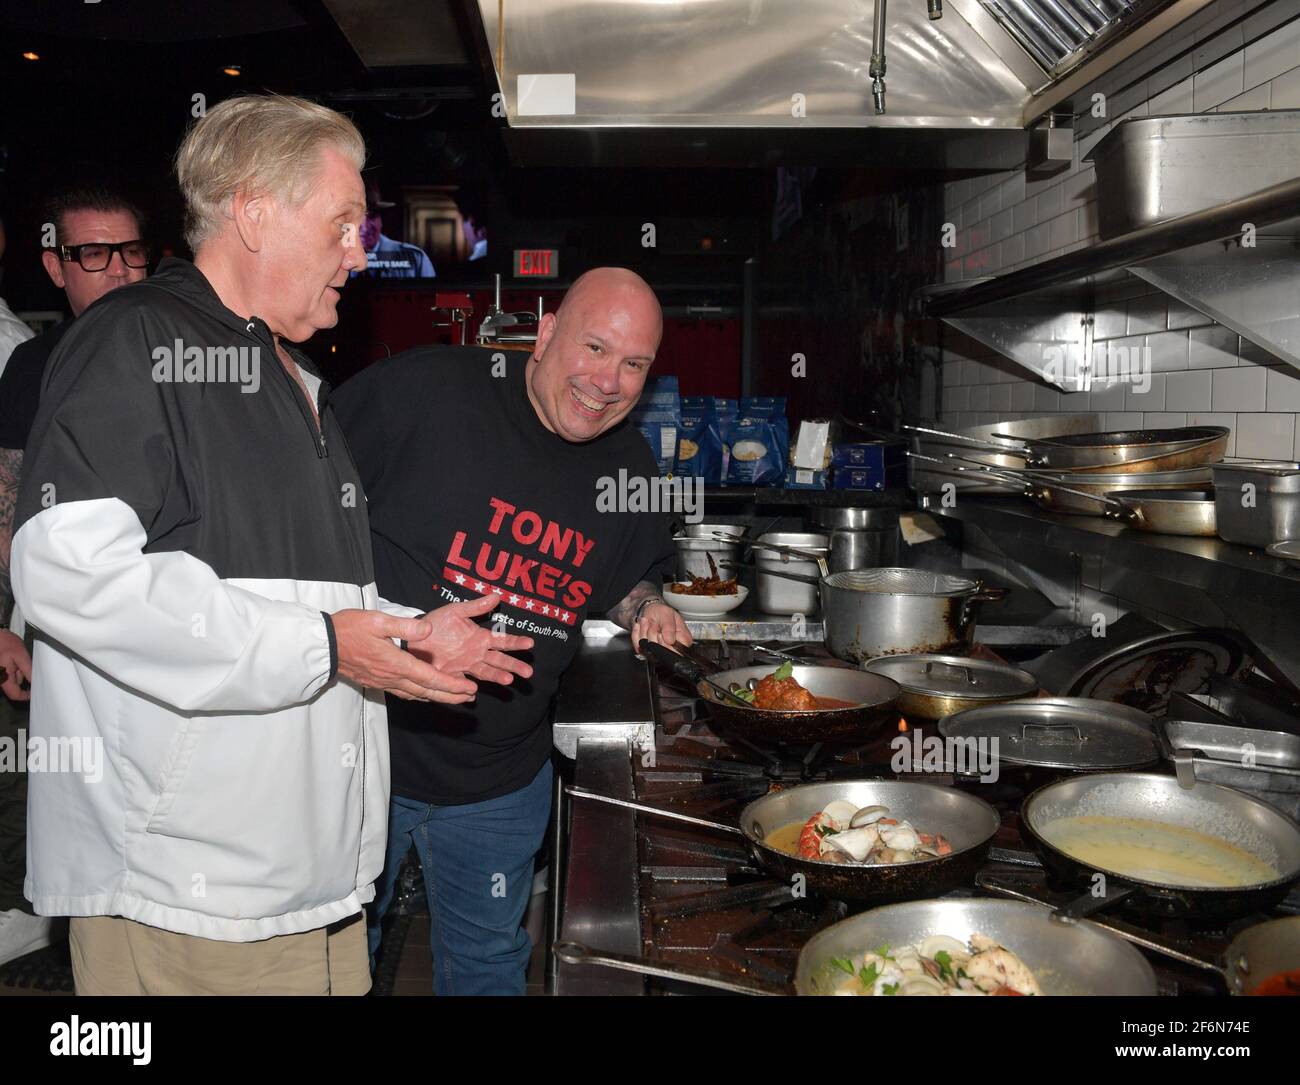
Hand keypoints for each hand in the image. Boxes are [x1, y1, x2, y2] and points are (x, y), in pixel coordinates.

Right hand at [0, 629, 31, 701]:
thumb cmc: (6, 643)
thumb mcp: (21, 656)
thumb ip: (28, 671)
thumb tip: (36, 683)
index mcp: (3, 679)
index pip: (15, 695)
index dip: (27, 695)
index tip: (36, 691)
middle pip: (15, 688)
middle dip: (24, 679)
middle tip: (29, 669)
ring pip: (13, 680)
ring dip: (20, 674)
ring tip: (20, 661)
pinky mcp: (0, 671)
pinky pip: (9, 675)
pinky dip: (16, 670)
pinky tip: (16, 661)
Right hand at [332, 610, 479, 703]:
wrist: (323, 644)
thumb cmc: (349, 629)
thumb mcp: (377, 620)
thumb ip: (404, 626)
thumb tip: (428, 629)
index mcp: (396, 663)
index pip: (430, 678)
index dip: (452, 685)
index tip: (469, 687)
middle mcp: (392, 677)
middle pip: (427, 691)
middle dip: (450, 696)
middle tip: (470, 697)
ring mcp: (383, 682)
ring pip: (416, 694)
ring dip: (437, 697)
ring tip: (455, 698)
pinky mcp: (376, 682)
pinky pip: (403, 693)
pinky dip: (419, 695)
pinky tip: (424, 694)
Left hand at [407, 594, 533, 685]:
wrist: (414, 637)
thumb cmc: (436, 623)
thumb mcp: (456, 611)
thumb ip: (476, 607)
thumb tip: (497, 596)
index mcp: (480, 638)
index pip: (503, 641)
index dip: (516, 642)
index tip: (530, 643)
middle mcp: (477, 654)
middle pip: (499, 661)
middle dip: (514, 665)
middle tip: (528, 671)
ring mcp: (466, 666)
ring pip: (486, 672)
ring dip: (497, 676)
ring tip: (508, 680)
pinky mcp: (452, 676)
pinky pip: (461, 684)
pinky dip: (468, 690)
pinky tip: (474, 695)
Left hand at [632, 599, 691, 654]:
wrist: (650, 610)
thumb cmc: (662, 612)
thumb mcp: (667, 614)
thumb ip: (669, 627)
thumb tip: (670, 641)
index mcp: (683, 641)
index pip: (675, 652)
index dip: (666, 643)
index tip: (661, 632)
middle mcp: (672, 648)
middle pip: (660, 651)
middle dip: (653, 634)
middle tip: (655, 624)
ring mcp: (658, 651)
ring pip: (648, 648)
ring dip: (645, 632)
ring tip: (649, 623)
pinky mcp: (646, 650)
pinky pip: (638, 646)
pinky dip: (637, 634)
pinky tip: (642, 627)